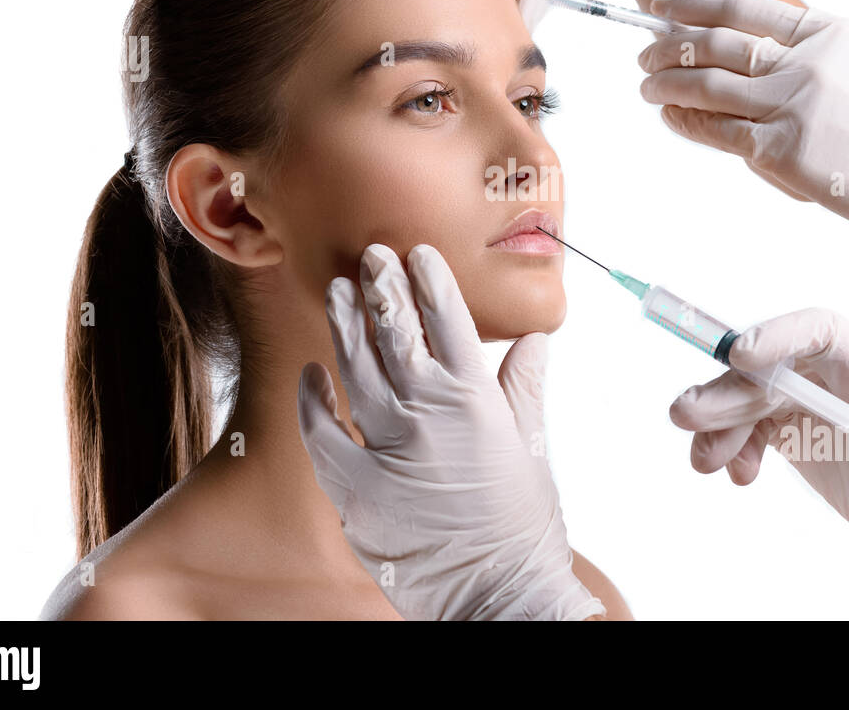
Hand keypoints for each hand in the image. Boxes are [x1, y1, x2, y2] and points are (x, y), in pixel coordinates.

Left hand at [296, 243, 603, 620]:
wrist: (496, 594)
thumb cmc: (523, 524)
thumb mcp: (532, 447)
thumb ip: (524, 386)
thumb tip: (534, 339)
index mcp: (477, 399)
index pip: (449, 320)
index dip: (430, 280)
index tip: (418, 255)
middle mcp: (429, 414)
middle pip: (396, 333)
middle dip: (382, 288)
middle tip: (372, 255)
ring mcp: (388, 449)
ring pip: (356, 369)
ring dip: (346, 325)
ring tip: (340, 291)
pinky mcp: (355, 487)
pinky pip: (323, 430)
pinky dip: (315, 396)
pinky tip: (314, 371)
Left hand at [637, 0, 848, 315]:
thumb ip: (808, 62)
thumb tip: (744, 70)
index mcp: (828, 31)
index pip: (743, 8)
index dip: (693, 5)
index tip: (663, 7)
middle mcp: (808, 60)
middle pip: (716, 42)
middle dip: (668, 44)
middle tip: (643, 53)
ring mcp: (795, 104)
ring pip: (708, 84)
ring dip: (666, 82)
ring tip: (645, 86)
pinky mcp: (785, 150)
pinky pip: (717, 131)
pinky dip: (685, 121)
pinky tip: (669, 117)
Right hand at [669, 307, 848, 619]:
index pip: (822, 332)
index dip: (780, 335)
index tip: (741, 356)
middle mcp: (838, 382)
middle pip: (771, 368)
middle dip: (726, 388)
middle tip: (685, 416)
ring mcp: (813, 408)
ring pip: (749, 398)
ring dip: (716, 422)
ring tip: (701, 461)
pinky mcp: (797, 437)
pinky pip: (748, 430)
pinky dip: (729, 449)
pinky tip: (735, 475)